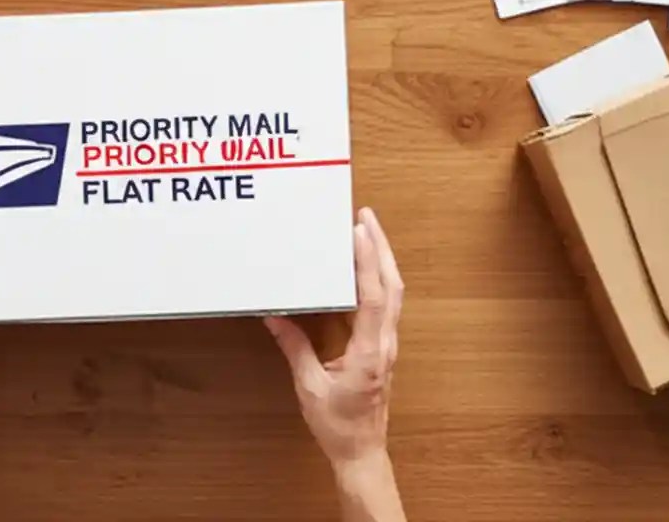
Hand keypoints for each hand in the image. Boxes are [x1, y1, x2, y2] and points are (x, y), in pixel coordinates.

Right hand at [264, 208, 403, 467]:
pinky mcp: (382, 347)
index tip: (359, 231)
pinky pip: (385, 305)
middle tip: (365, 216)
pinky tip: (364, 269)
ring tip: (367, 232)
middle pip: (391, 286)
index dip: (367, 261)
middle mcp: (384, 344)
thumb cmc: (337, 425)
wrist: (361, 451)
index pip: (372, 297)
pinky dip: (377, 279)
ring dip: (382, 260)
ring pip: (393, 293)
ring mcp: (387, 345)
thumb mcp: (308, 386)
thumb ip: (294, 347)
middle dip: (381, 247)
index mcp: (368, 353)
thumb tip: (275, 316)